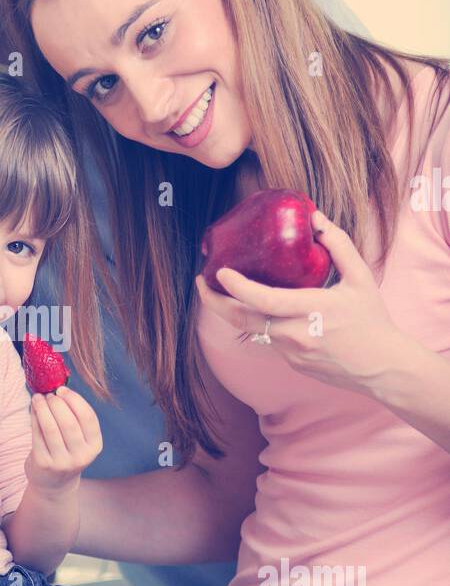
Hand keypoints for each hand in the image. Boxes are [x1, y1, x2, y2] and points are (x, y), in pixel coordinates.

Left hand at [26, 385, 103, 493]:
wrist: (54, 484)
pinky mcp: (44, 464)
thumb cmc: (67, 452)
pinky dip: (34, 418)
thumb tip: (59, 388)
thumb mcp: (80, 440)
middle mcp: (81, 456)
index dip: (74, 400)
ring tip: (38, 398)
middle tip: (48, 394)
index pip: (88, 418)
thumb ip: (75, 418)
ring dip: (43, 408)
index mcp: (94, 446)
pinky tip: (33, 410)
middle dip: (56, 403)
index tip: (62, 390)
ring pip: (51, 428)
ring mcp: (62, 462)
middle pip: (68, 422)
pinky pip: (37, 435)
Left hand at [195, 210, 407, 394]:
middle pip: (241, 320)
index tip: (219, 272)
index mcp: (310, 310)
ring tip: (224, 291)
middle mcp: (294, 334)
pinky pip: (268, 339)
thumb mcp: (360, 277)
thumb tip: (315, 218)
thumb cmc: (372, 320)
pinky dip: (260, 322)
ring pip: (253, 329)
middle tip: (202, 281)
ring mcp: (290, 352)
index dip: (237, 287)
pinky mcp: (291, 363)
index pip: (262, 300)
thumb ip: (338, 244)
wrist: (383, 367)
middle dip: (213, 302)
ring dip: (235, 311)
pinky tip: (259, 309)